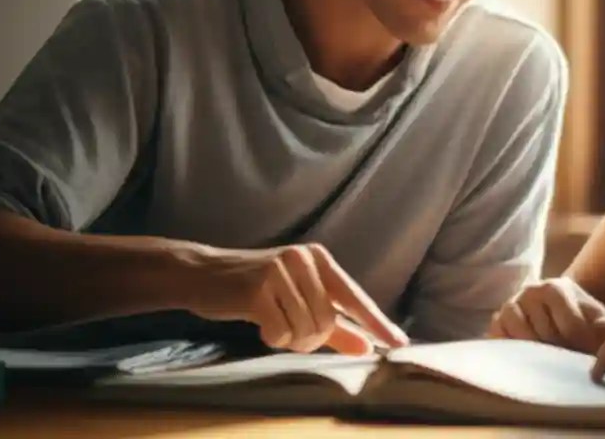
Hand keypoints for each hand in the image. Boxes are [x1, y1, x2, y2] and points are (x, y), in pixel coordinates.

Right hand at [185, 242, 408, 354]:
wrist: (204, 275)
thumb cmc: (256, 288)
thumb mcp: (298, 299)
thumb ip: (336, 325)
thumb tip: (368, 346)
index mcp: (318, 258)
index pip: (355, 297)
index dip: (377, 322)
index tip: (400, 344)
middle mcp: (302, 260)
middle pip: (327, 321)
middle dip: (311, 338)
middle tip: (289, 332)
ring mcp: (278, 272)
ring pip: (305, 330)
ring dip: (291, 340)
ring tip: (273, 324)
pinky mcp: (256, 290)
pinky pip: (280, 333)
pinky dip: (272, 338)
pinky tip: (258, 322)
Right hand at [487, 277, 604, 353]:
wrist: (562, 316)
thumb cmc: (585, 322)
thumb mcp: (601, 322)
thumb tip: (604, 330)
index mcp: (555, 287)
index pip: (569, 325)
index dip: (582, 345)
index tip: (588, 355)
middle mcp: (529, 292)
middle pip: (545, 334)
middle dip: (561, 351)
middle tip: (570, 360)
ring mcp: (510, 306)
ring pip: (521, 337)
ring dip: (536, 352)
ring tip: (550, 359)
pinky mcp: (497, 323)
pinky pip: (500, 341)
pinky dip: (512, 352)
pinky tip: (528, 359)